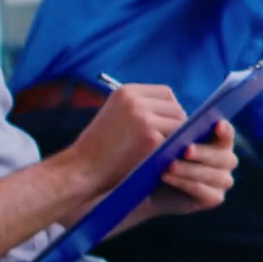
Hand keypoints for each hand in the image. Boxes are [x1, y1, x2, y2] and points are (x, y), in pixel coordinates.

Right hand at [66, 83, 186, 190]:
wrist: (82, 169)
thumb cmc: (99, 147)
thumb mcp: (116, 114)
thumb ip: (141, 108)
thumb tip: (177, 111)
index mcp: (126, 91)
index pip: (166, 93)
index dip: (170, 109)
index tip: (166, 125)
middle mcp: (135, 100)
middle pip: (176, 107)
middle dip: (176, 125)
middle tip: (167, 143)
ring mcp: (144, 118)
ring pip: (180, 124)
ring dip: (176, 138)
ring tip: (163, 151)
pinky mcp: (151, 139)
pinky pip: (176, 142)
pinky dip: (172, 151)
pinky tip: (163, 160)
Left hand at [147, 120, 238, 216]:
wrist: (152, 186)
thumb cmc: (163, 157)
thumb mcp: (170, 143)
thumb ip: (181, 136)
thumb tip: (181, 131)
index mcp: (221, 142)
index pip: (227, 134)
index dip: (224, 130)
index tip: (216, 125)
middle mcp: (226, 161)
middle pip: (223, 157)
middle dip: (204, 153)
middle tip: (186, 150)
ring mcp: (223, 181)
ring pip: (212, 175)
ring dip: (190, 170)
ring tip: (170, 166)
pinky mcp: (215, 198)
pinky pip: (203, 190)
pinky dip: (184, 183)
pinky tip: (168, 177)